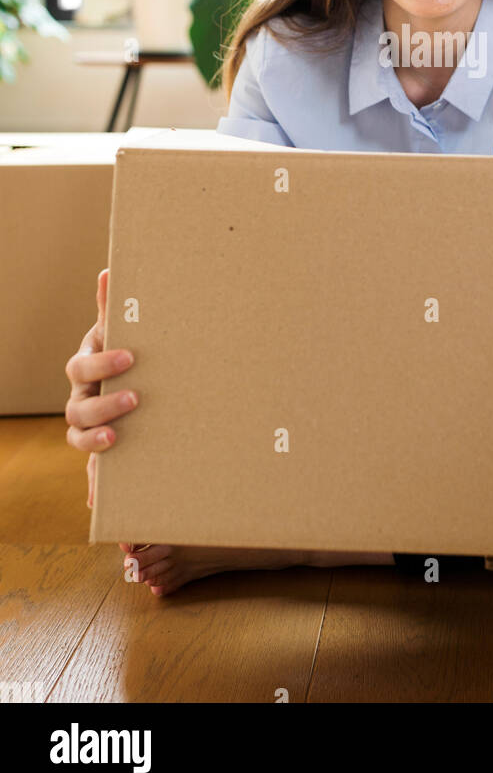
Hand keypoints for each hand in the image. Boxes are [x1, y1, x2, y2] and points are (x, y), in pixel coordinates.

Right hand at [64, 268, 138, 506]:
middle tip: (135, 397)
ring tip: (117, 436)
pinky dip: (93, 487)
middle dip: (103, 403)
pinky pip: (92, 470)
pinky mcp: (101, 448)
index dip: (101, 364)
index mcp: (86, 367)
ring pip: (79, 436)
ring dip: (96, 438)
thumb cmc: (125, 351)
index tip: (129, 358)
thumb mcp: (118, 330)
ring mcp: (89, 424)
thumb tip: (107, 270)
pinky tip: (98, 502)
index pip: (81, 367)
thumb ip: (111, 308)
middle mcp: (82, 398)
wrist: (130, 377)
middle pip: (78, 406)